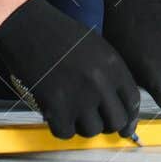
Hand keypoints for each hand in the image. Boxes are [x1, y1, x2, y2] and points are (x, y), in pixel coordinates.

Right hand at [0, 0, 140, 140]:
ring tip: (73, 113)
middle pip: (116, 122)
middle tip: (96, 120)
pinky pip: (66, 133)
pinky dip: (61, 128)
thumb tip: (116, 103)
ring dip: (83, 126)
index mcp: (113, 66)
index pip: (132, 102)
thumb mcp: (97, 49)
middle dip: (107, 125)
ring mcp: (78, 97)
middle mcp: (100, 83)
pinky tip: (57, 115)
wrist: (28, 28)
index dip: (129, 118)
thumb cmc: (60, 35)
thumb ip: (110, 75)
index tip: (125, 126)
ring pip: (92, 131)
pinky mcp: (55, 107)